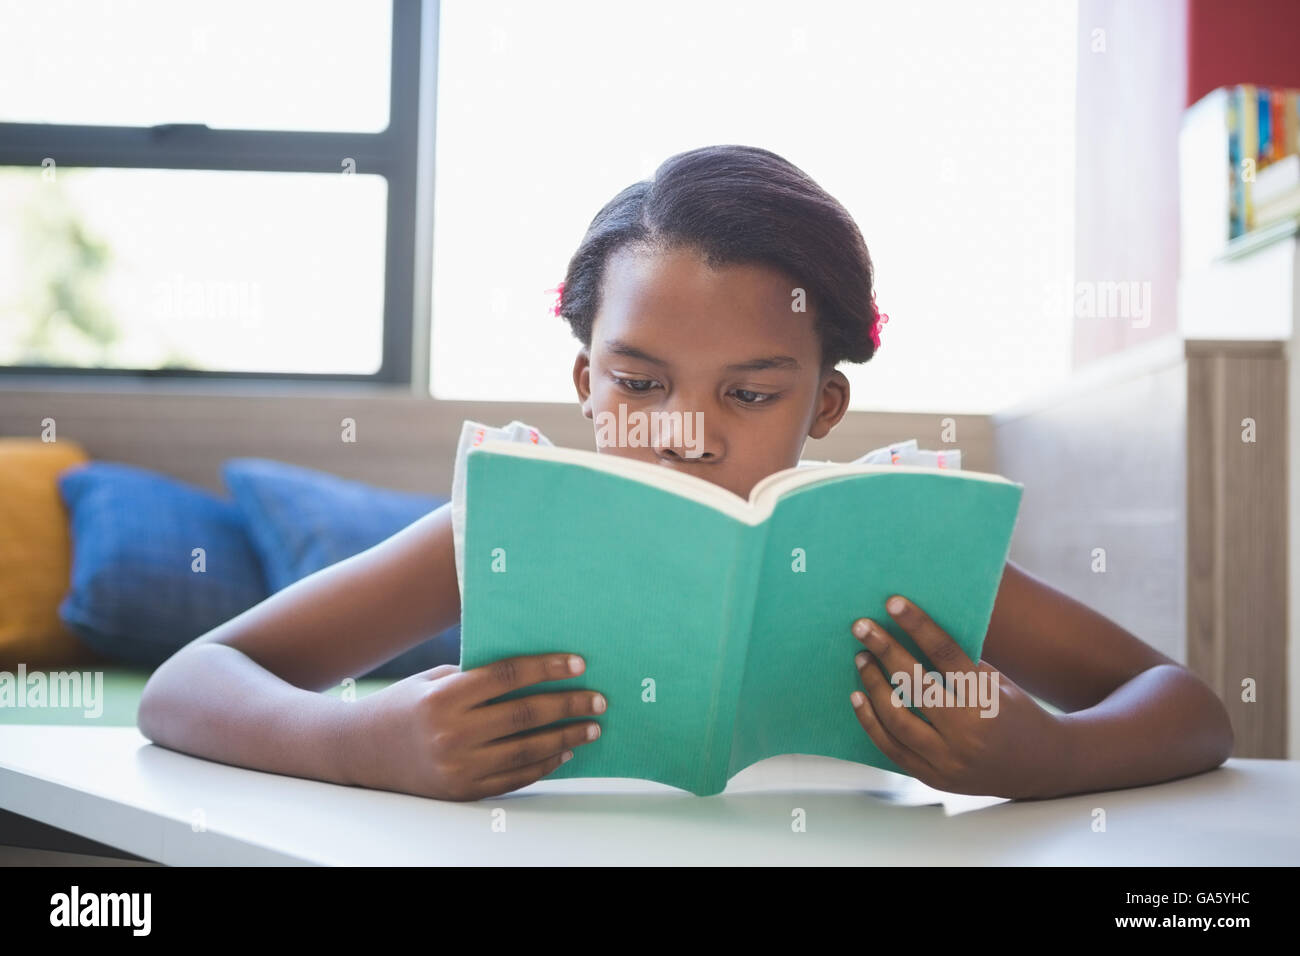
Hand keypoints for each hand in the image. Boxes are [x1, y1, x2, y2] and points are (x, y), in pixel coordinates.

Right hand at [347, 652, 604, 800]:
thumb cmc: (403, 705)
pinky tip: (562, 752)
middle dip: (567, 705)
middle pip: (524, 715)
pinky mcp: (461, 791)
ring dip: (564, 738)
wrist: (360, 750)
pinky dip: (542, 765)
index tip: (578, 664)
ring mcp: (457, 766)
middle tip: (597, 699)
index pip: (507, 677)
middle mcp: (451, 732)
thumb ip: (475, 676)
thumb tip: (532, 669)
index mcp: (444, 696)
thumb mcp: (432, 680)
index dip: (546, 669)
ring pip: (525, 751)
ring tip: (590, 727)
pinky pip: (513, 779)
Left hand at [849, 595, 1070, 799]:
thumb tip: (913, 631)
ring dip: (873, 684)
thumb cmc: (1016, 712)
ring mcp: (949, 760)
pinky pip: (892, 749)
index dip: (918, 625)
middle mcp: (966, 733)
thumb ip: (960, 665)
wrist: (1043, 766)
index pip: (945, 654)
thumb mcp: (998, 682)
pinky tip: (858, 697)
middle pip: (914, 685)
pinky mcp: (935, 778)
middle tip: (861, 627)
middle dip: (884, 651)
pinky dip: (870, 722)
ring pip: (896, 719)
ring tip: (861, 658)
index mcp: (987, 700)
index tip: (892, 603)